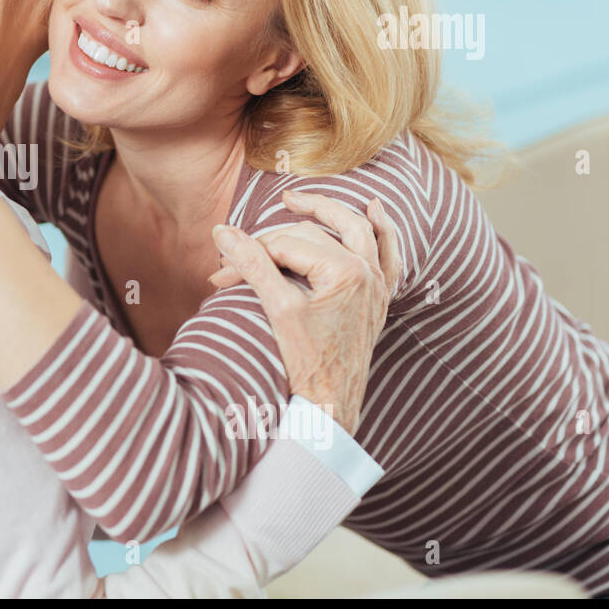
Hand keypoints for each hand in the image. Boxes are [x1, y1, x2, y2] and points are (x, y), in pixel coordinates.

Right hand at [206, 191, 401, 434]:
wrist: (331, 408)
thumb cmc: (306, 364)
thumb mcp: (276, 309)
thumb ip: (252, 265)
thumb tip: (222, 232)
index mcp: (344, 272)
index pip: (286, 246)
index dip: (248, 254)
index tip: (220, 273)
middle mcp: (367, 273)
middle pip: (313, 235)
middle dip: (271, 241)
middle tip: (238, 252)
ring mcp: (376, 286)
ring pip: (357, 230)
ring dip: (330, 211)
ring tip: (297, 200)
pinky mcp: (378, 299)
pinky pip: (389, 255)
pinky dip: (383, 230)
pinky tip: (375, 209)